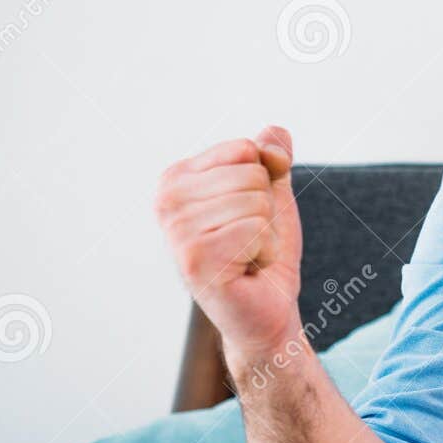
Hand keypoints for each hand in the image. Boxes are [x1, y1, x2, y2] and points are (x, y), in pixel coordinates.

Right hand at [155, 125, 302, 357]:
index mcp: (178, 178)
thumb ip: (273, 156)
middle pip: (252, 174)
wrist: (266, 307)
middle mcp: (167, 202)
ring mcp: (177, 232)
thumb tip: (275, 135)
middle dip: (267, 209)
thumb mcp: (272, 192)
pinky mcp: (195, 260)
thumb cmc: (264, 249)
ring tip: (247, 254)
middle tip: (249, 239)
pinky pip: (257, 230)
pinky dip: (265, 252)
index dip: (265, 180)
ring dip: (266, 233)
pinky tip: (246, 270)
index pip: (245, 148)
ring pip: (257, 202)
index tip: (248, 212)